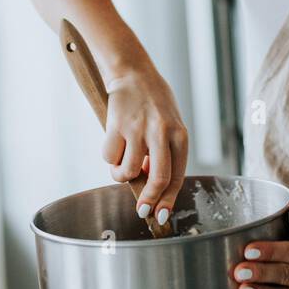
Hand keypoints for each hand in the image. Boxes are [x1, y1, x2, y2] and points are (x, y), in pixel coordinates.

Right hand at [102, 62, 188, 225]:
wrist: (133, 73)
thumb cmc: (154, 103)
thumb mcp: (170, 125)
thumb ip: (166, 153)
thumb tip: (152, 185)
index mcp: (179, 134)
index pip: (176, 175)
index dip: (168, 200)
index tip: (160, 215)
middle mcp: (161, 132)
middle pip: (158, 179)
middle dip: (149, 200)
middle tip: (142, 210)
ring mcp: (138, 128)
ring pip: (127, 171)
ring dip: (122, 174)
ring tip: (123, 162)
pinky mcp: (116, 125)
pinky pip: (109, 157)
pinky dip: (109, 158)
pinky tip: (114, 144)